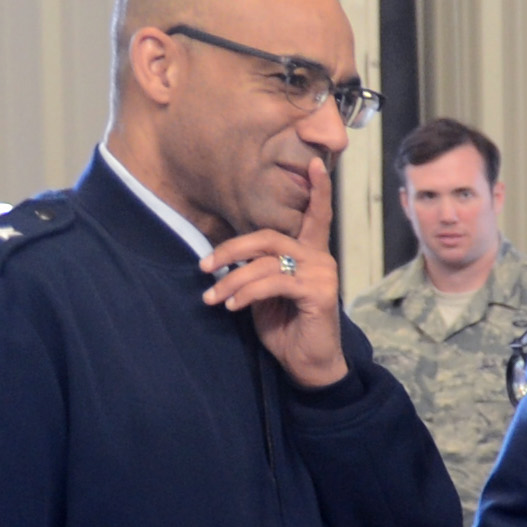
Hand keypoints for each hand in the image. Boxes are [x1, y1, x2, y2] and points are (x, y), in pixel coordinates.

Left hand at [203, 154, 349, 386]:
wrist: (308, 365)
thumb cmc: (286, 327)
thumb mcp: (265, 293)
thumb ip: (255, 269)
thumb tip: (223, 258)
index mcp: (310, 254)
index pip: (317, 215)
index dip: (318, 189)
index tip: (315, 161)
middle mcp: (320, 258)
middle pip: (269, 236)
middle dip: (230, 249)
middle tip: (204, 266)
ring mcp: (322, 274)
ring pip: (265, 261)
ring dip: (232, 279)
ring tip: (213, 297)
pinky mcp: (319, 293)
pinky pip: (273, 282)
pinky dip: (246, 292)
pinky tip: (233, 306)